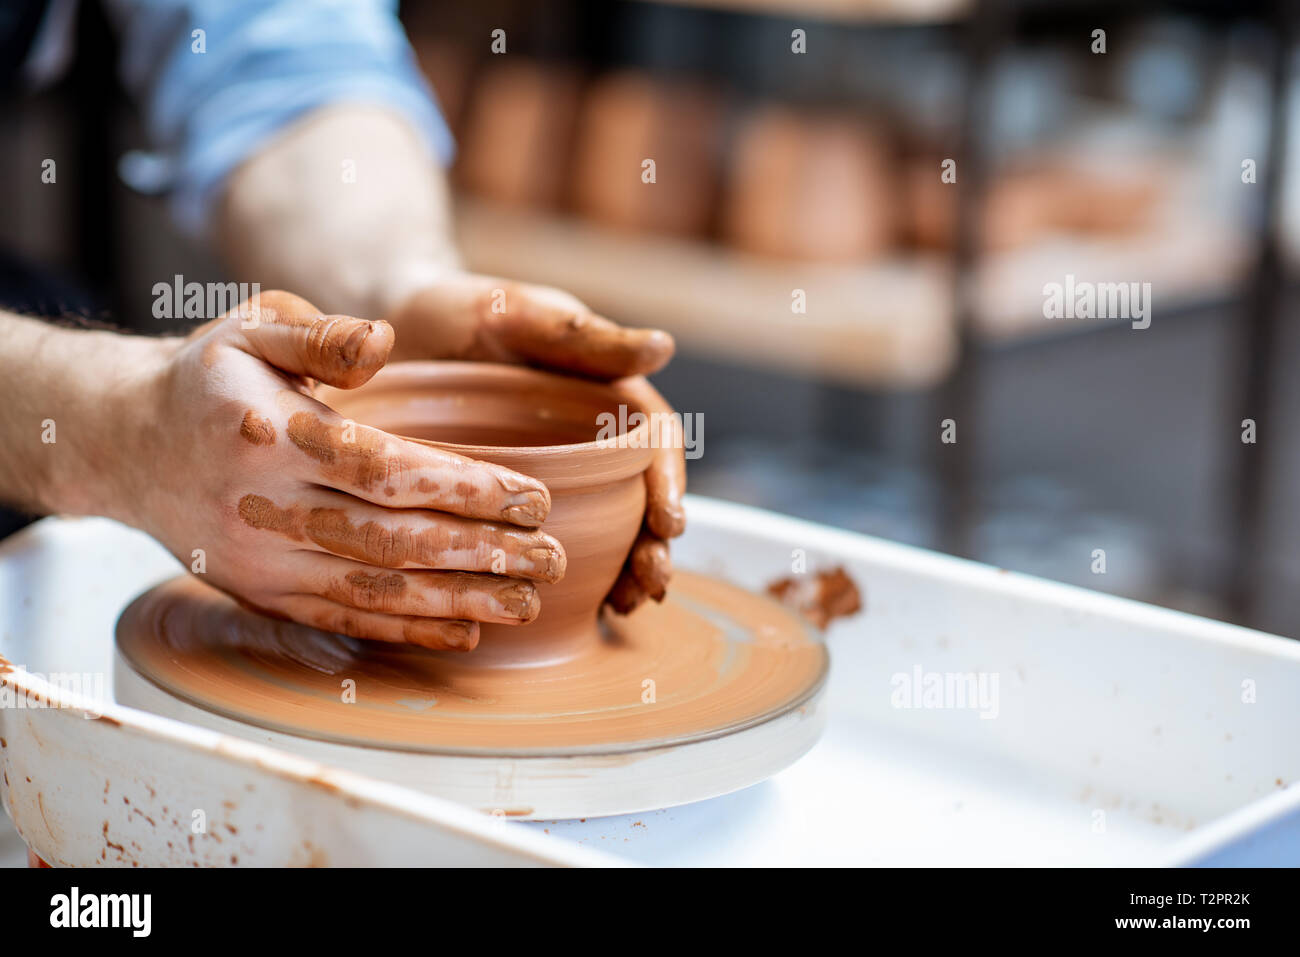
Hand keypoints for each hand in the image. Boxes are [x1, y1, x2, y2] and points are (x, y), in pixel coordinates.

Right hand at [117, 291, 565, 650]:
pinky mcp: (262, 594)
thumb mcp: (251, 328)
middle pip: (392, 540)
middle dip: (481, 554)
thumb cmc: (206, 380)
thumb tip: (384, 340)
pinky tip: (463, 632)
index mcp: (271, 436)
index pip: (385, 470)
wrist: (124, 445)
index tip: (535, 498)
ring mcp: (262, 561)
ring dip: (457, 601)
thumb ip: (320, 336)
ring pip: (374, 589)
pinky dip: (405, 631)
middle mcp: (265, 507)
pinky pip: (342, 619)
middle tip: (553, 559)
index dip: (465, 487)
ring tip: (527, 603)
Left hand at [383, 274, 685, 612]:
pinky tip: (578, 609)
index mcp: (603, 392)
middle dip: (654, 544)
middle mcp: (588, 439)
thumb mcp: (519, 315)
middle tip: (651, 582)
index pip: (655, 442)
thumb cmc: (460, 311)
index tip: (668, 522)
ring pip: (607, 530)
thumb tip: (663, 346)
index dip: (669, 482)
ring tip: (627, 605)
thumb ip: (584, 337)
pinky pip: (547, 544)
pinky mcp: (512, 505)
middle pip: (641, 498)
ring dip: (625, 570)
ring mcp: (555, 475)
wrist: (393, 328)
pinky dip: (573, 577)